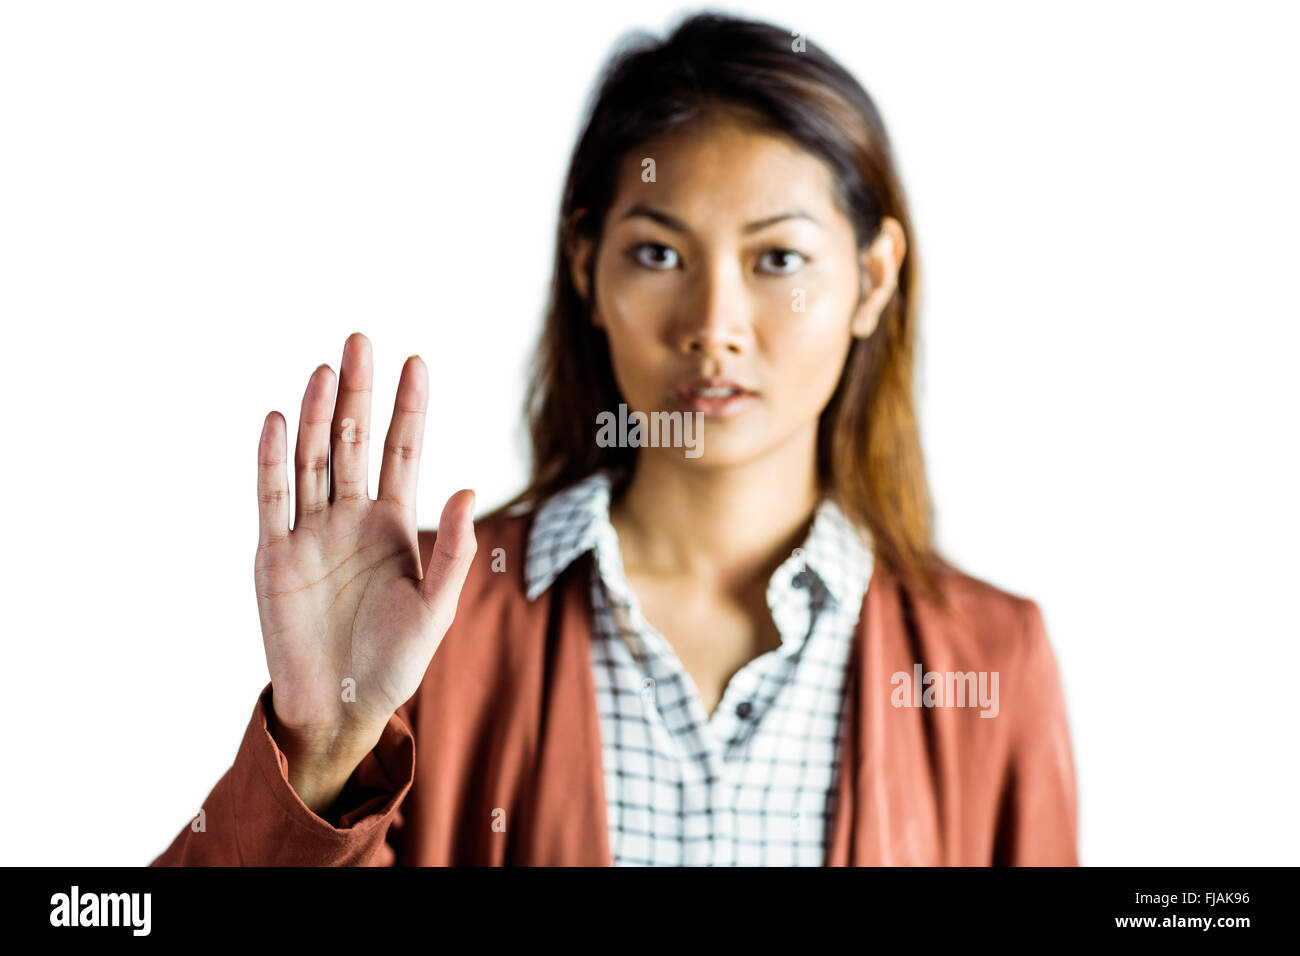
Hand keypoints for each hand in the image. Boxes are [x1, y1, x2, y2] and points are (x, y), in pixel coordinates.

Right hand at [253, 332, 476, 756]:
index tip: (415, 362)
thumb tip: (467, 489)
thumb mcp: (435, 608)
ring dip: (319, 417)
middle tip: (361, 341)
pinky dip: (273, 462)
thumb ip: (452, 552)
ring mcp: (310, 534)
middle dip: (358, 394)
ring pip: (314, 461)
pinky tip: (281, 422)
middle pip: (354, 442)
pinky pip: (273, 501)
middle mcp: (350, 518)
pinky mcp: (275, 557)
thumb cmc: (395, 661)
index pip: (402, 452)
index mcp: (394, 524)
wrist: (342, 707)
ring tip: (326, 370)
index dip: (408, 409)